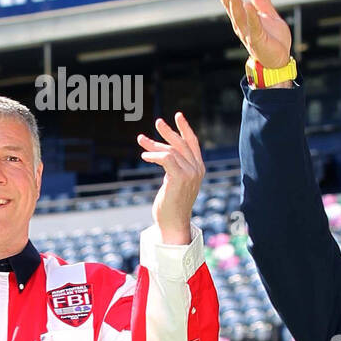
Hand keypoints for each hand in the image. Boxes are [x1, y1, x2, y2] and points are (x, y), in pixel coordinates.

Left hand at [138, 112, 203, 244]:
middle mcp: (197, 169)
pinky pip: (165, 158)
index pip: (193, 143)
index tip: (177, 116)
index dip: (185, 129)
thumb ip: (173, 167)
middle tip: (157, 122)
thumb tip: (161, 152)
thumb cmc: (171, 204)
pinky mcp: (180, 178)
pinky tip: (144, 156)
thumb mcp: (174, 181)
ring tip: (141, 140)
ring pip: (171, 150)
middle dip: (168, 131)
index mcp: (199, 169)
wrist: (173, 223)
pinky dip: (154, 155)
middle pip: (181, 143)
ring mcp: (190, 173)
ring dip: (154, 145)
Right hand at [208, 0, 292, 68]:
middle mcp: (241, 26)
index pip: (229, 1)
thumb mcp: (269, 16)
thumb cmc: (273, 40)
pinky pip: (254, 26)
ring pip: (239, 15)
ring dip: (235, 1)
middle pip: (230, 6)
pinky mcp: (258, 41)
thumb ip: (262, 2)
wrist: (279, 61)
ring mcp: (248, 34)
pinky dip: (250, 16)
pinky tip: (247, 4)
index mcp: (242, 19)